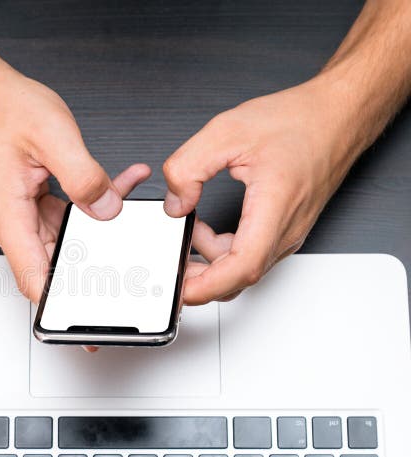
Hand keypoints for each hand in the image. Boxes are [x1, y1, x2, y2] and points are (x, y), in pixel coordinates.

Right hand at [0, 65, 150, 301]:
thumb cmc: (2, 109)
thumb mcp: (54, 137)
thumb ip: (85, 177)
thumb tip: (107, 210)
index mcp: (9, 219)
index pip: (35, 281)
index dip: (62, 307)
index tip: (89, 319)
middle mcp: (14, 224)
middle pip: (56, 266)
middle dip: (95, 266)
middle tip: (128, 264)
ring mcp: (23, 216)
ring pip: (69, 240)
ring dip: (100, 227)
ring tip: (127, 202)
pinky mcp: (33, 205)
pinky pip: (69, 217)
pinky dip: (94, 204)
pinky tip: (118, 185)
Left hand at [163, 79, 357, 304]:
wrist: (337, 114)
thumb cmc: (298, 120)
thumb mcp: (226, 131)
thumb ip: (189, 168)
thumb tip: (176, 204)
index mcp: (275, 207)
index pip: (242, 267)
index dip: (208, 286)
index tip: (181, 290)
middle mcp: (286, 229)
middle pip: (240, 277)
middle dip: (200, 278)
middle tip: (171, 263)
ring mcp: (288, 233)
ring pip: (244, 269)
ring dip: (210, 260)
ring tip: (189, 229)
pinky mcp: (285, 230)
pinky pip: (251, 255)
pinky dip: (223, 251)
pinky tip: (206, 229)